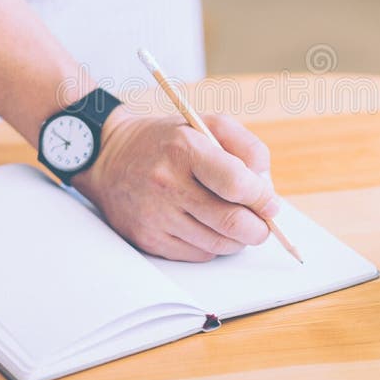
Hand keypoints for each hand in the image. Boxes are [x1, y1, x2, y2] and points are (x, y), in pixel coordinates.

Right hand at [71, 110, 280, 261]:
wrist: (108, 158)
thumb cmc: (167, 141)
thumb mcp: (206, 124)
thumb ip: (246, 147)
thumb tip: (267, 188)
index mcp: (184, 149)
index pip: (236, 183)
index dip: (263, 198)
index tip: (271, 203)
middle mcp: (167, 184)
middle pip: (231, 222)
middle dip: (258, 228)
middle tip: (263, 224)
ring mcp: (156, 215)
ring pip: (218, 244)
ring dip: (238, 239)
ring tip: (238, 224)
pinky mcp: (148, 239)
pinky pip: (198, 254)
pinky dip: (213, 246)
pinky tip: (210, 228)